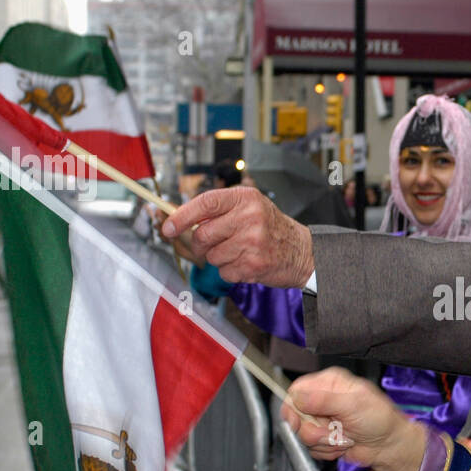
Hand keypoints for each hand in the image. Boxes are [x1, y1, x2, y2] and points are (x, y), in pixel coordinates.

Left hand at [161, 186, 313, 287]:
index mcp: (246, 198)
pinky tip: (247, 264)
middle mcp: (250, 217)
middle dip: (201, 245)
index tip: (168, 227)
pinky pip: (225, 272)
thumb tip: (179, 219)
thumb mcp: (251, 207)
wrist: (303, 252)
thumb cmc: (271, 229)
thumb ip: (219, 210)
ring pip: (212, 256)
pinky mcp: (254, 265)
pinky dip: (231, 272)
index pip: (205, 203)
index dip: (182, 216)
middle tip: (213, 245)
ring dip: (220, 259)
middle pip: (203, 234)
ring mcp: (253, 242)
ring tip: (240, 252)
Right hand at [283, 367, 427, 470]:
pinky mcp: (323, 437)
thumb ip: (325, 400)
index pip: (297, 389)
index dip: (293, 406)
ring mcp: (322, 420)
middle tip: (332, 430)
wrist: (388, 445)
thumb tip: (299, 397)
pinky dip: (327, 450)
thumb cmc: (379, 419)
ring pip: (303, 434)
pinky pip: (311, 448)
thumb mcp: (354, 405)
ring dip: (324, 442)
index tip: (296, 421)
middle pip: (296, 415)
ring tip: (344, 437)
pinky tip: (343, 445)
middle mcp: (322, 399)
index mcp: (329, 383)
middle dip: (314, 429)